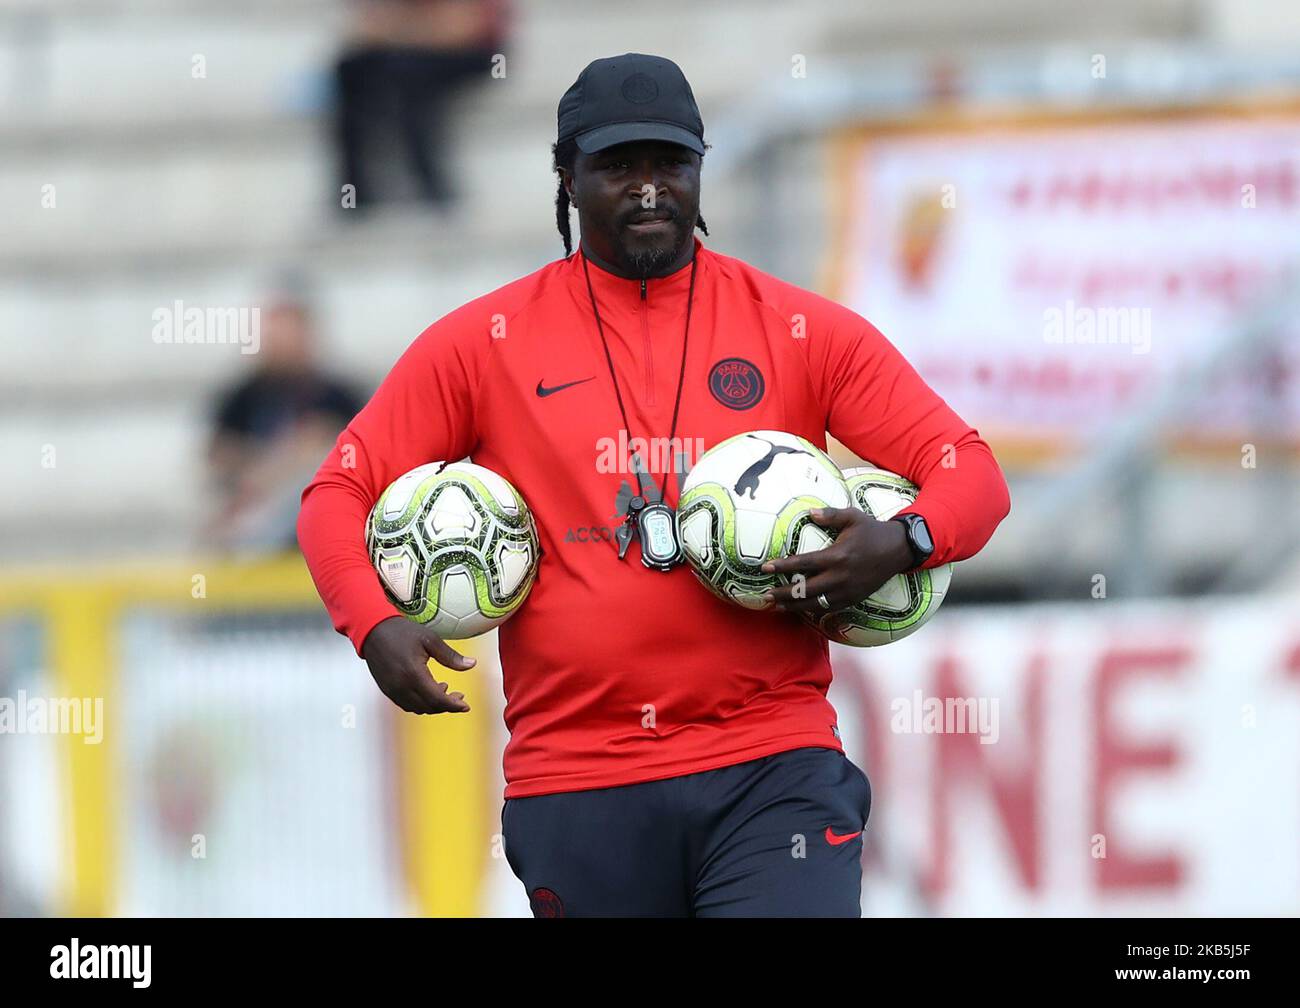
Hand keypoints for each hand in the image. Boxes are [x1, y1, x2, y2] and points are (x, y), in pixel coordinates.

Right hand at [360, 616, 474, 713]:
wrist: (373, 629)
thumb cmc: (402, 632)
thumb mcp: (430, 639)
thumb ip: (451, 656)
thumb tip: (472, 664)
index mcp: (413, 674)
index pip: (437, 699)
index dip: (453, 705)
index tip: (466, 706)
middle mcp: (401, 686)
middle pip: (429, 707)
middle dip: (446, 706)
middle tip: (458, 696)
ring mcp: (392, 690)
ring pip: (417, 708)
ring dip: (433, 705)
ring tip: (444, 689)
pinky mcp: (386, 690)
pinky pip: (406, 704)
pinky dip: (420, 703)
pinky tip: (428, 690)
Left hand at [760, 508, 913, 613]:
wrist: (899, 550)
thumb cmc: (873, 531)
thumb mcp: (853, 517)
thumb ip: (830, 514)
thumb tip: (809, 512)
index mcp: (838, 556)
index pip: (804, 564)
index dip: (783, 566)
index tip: (766, 567)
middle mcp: (841, 577)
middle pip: (805, 590)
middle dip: (783, 593)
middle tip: (765, 595)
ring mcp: (848, 591)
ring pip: (816, 604)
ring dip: (794, 606)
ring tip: (777, 605)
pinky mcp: (853, 599)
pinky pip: (829, 608)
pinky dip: (812, 609)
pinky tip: (800, 608)